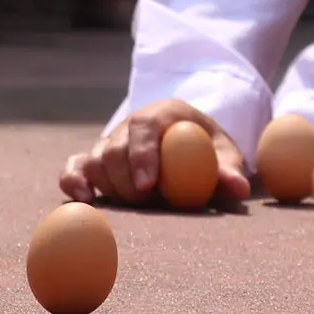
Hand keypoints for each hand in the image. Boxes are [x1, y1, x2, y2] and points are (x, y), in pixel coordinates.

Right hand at [57, 98, 250, 205]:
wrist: (189, 147)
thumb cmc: (208, 149)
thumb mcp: (224, 154)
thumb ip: (229, 170)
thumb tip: (239, 190)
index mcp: (164, 112)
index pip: (144, 125)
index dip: (142, 154)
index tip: (148, 184)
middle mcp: (132, 123)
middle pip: (115, 146)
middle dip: (126, 177)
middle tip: (146, 200)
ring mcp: (111, 140)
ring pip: (95, 159)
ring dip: (110, 185)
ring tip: (135, 201)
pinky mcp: (96, 159)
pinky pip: (75, 166)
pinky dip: (74, 181)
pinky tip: (84, 198)